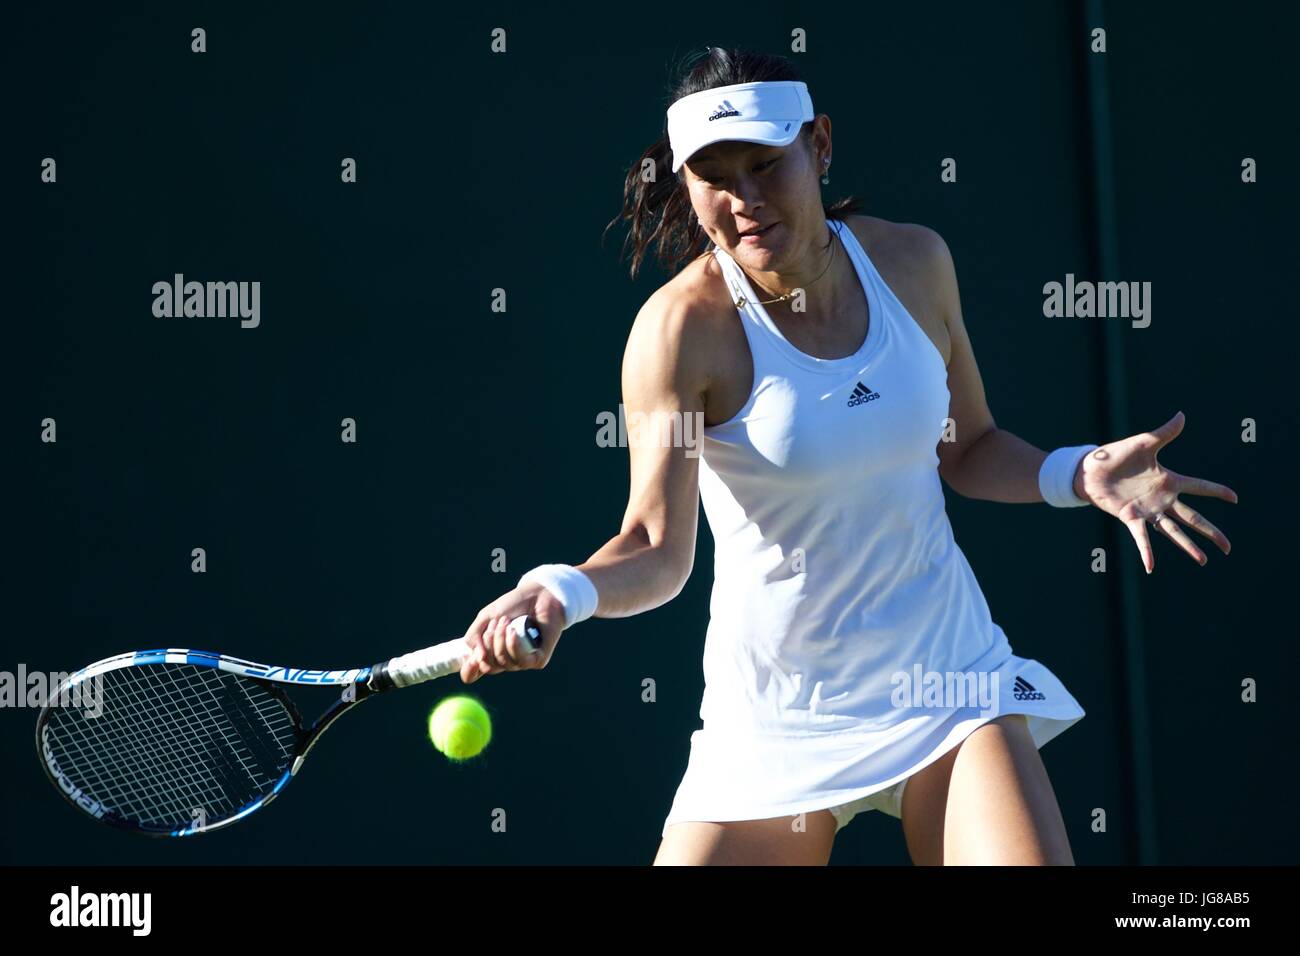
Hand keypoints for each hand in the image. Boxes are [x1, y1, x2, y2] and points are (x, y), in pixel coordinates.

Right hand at [459, 583, 566, 682]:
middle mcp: (507, 659)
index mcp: (493, 651)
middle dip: (488, 643)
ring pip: (503, 662)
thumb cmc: (514, 605)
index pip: (477, 671)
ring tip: (506, 621)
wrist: (539, 594)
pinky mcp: (537, 660)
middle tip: (496, 623)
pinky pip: (520, 661)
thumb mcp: (487, 617)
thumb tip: (475, 657)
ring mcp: (522, 661)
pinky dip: (513, 645)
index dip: (469, 670)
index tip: (469, 659)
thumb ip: (474, 636)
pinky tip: (514, 631)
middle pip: (488, 666)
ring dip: (500, 640)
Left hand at [1074, 411, 1237, 573]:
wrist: (1089, 469)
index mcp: (1168, 481)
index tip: (1235, 498)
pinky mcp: (1130, 517)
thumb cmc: (1116, 455)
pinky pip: (1141, 536)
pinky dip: (1146, 551)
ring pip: (1173, 531)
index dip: (1216, 492)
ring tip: (1203, 560)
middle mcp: (1161, 499)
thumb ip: (1165, 433)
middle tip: (1228, 547)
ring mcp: (1147, 510)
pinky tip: (1151, 566)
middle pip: (1192, 518)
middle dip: (1210, 532)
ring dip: (1188, 546)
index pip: (1199, 487)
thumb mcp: (1144, 442)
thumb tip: (1182, 415)